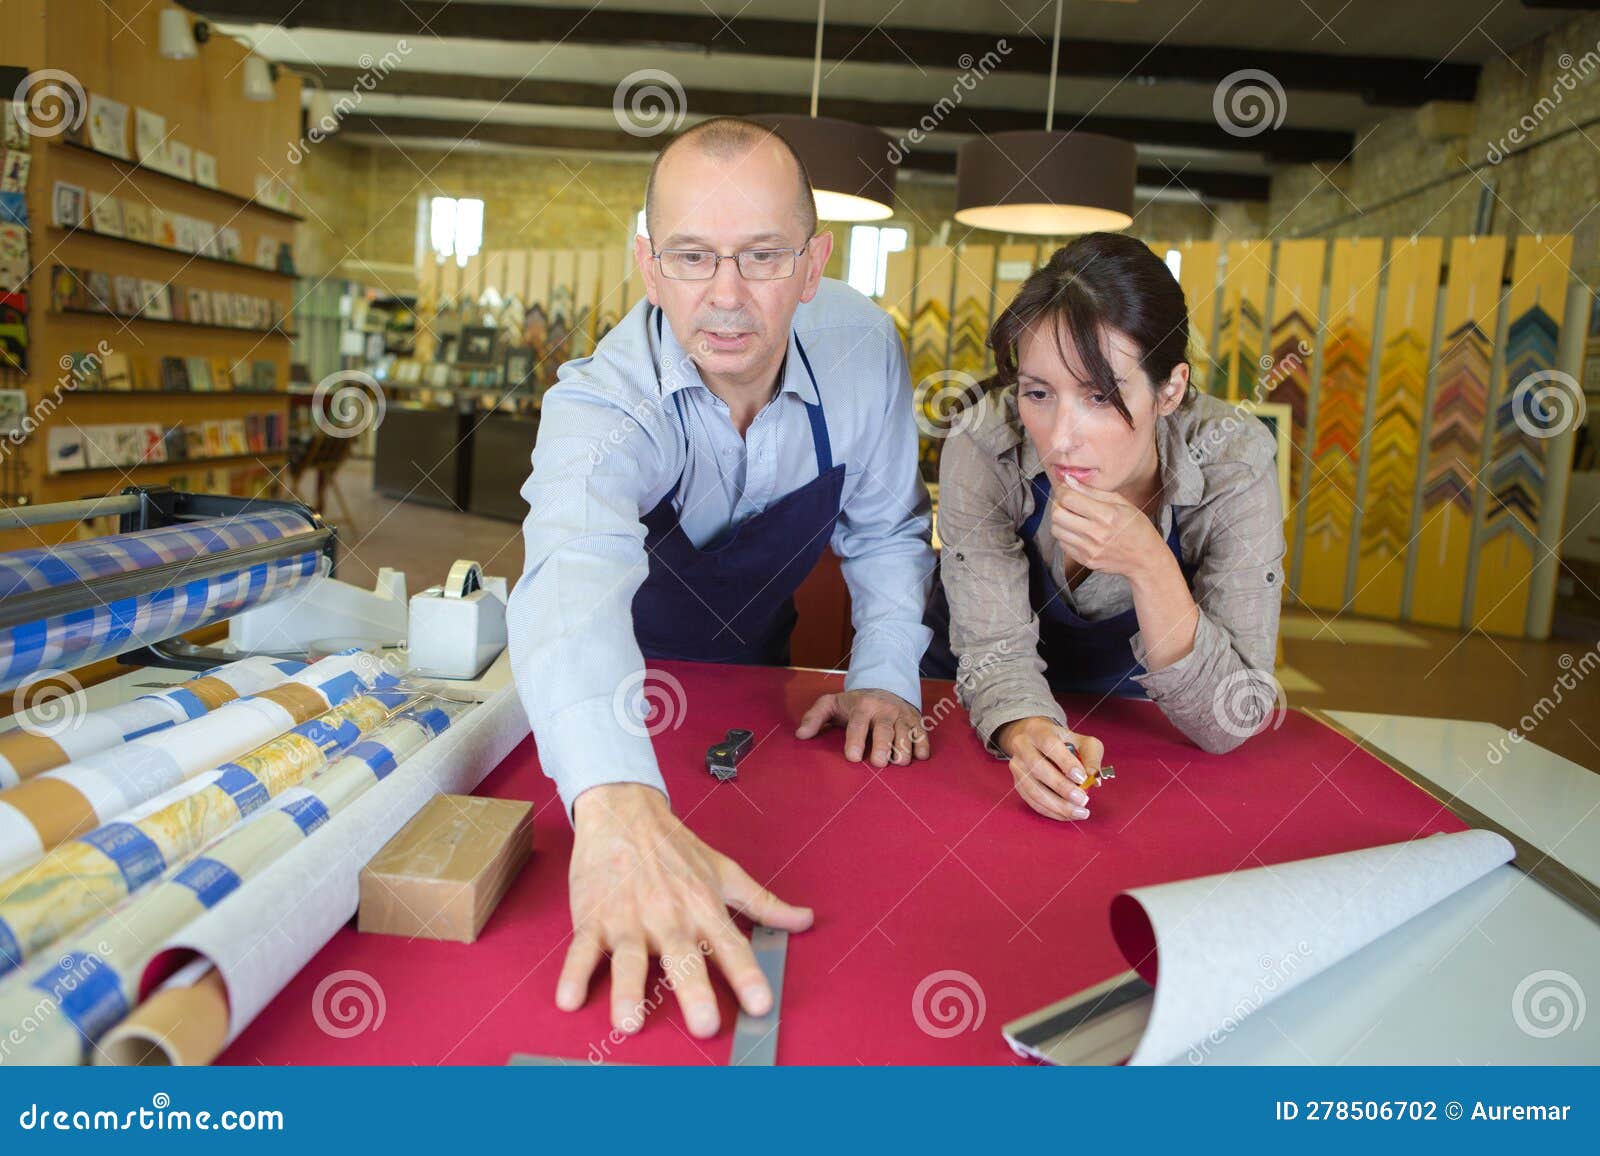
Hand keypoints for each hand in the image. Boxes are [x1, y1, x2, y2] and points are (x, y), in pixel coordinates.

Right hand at [558, 783, 813, 1037]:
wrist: (624, 810)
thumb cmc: (675, 846)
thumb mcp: (724, 871)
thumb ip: (763, 903)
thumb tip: (805, 920)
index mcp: (703, 908)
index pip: (731, 946)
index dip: (747, 976)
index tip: (761, 1005)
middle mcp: (669, 917)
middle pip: (684, 959)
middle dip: (694, 991)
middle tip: (704, 1025)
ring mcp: (629, 919)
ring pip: (630, 959)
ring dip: (628, 990)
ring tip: (629, 1022)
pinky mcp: (594, 917)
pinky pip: (582, 950)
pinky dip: (573, 974)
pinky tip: (569, 999)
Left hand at [795, 688, 929, 766]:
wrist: (885, 686)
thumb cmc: (854, 703)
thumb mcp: (831, 703)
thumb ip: (814, 717)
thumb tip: (801, 735)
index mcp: (862, 707)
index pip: (858, 724)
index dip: (855, 740)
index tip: (853, 757)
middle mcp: (884, 710)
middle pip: (885, 730)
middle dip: (883, 746)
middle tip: (879, 763)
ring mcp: (902, 716)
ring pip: (906, 733)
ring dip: (904, 749)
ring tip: (899, 763)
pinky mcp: (916, 721)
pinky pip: (922, 734)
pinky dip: (922, 745)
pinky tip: (919, 757)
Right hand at [994, 716, 1104, 821]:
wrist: (1037, 741)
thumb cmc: (1064, 742)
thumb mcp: (1082, 742)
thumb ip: (1092, 757)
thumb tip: (1095, 781)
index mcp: (1037, 730)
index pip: (1049, 744)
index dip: (1064, 762)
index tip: (1082, 778)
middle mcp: (1022, 746)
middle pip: (1037, 767)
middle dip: (1061, 787)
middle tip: (1082, 799)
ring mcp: (1016, 766)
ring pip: (1032, 788)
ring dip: (1056, 804)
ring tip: (1078, 812)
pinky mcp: (1017, 783)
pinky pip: (1031, 801)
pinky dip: (1050, 811)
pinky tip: (1066, 815)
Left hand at [1050, 475, 1167, 581]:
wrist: (1145, 559)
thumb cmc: (1137, 528)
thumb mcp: (1122, 503)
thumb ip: (1093, 491)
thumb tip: (1069, 481)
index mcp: (1107, 515)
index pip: (1069, 499)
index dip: (1062, 490)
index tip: (1066, 488)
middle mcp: (1096, 534)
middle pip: (1057, 515)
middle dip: (1058, 504)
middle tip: (1066, 501)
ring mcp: (1089, 549)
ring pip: (1056, 530)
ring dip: (1059, 520)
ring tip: (1071, 516)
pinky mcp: (1085, 560)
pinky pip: (1062, 544)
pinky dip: (1065, 534)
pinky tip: (1077, 530)